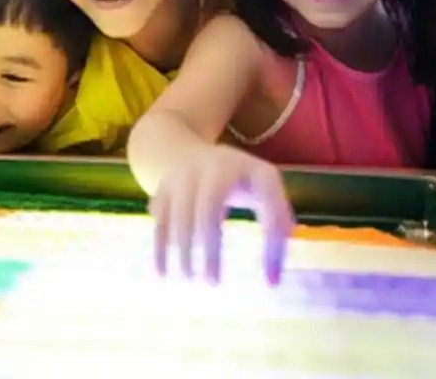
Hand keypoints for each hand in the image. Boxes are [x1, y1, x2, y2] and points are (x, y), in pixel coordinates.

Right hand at [149, 143, 294, 285]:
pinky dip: (159, 247)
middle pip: (206, 210)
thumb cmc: (239, 180)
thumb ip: (276, 229)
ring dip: (182, 250)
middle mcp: (207, 167)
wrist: (190, 152)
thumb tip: (272, 281)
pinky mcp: (161, 188)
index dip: (255, 243)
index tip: (258, 281)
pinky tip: (162, 272)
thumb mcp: (264, 191)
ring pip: (179, 215)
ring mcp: (180, 176)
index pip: (253, 206)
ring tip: (189, 279)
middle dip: (208, 247)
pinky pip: (159, 220)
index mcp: (240, 168)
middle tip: (211, 283)